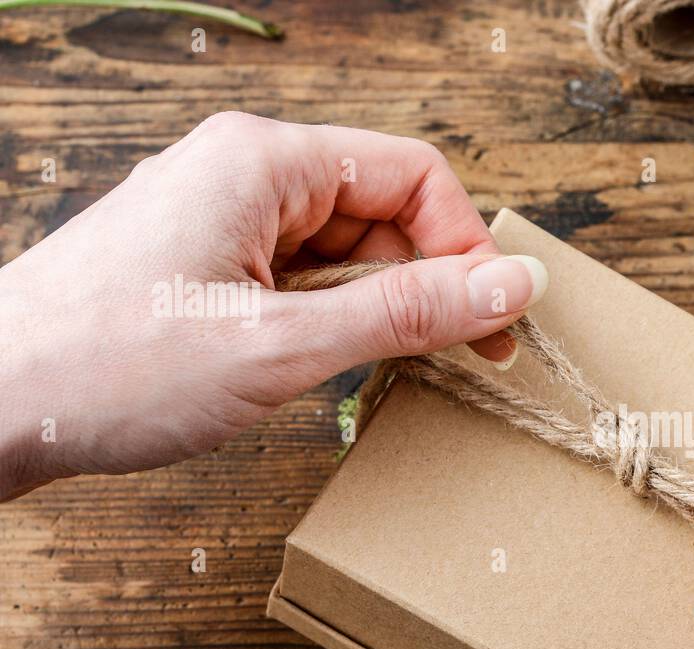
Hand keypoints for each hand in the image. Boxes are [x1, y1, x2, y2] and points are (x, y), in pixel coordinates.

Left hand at [0, 112, 546, 499]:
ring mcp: (222, 221)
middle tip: (465, 359)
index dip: (465, 246)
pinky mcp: (207, 266)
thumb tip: (513, 284)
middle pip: (383, 210)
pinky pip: (302, 279)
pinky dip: (335, 321)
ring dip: (383, 309)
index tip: (493, 321)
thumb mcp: (282, 346)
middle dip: (431, 283)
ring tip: (394, 371)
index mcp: (263, 161)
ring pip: (345, 250)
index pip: (413, 174)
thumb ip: (407, 312)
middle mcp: (245, 175)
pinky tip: (337, 368)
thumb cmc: (109, 366)